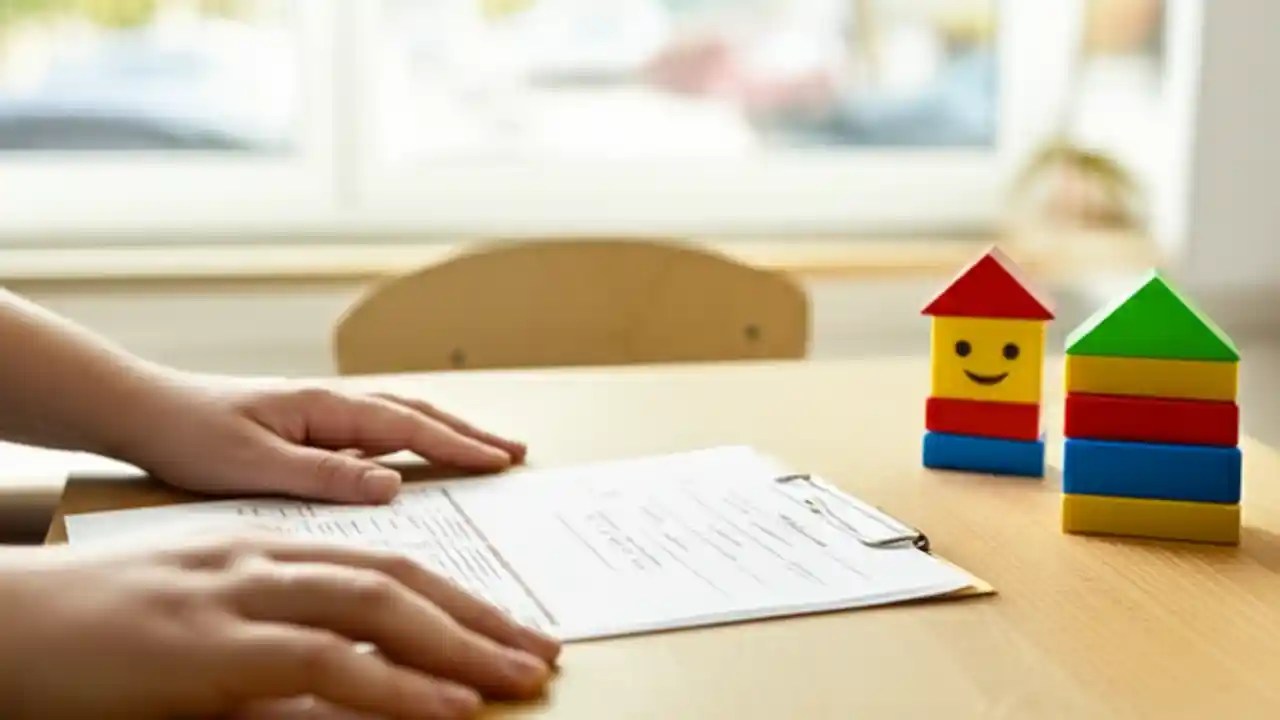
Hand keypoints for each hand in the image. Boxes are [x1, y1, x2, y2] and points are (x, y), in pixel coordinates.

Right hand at [0, 535, 560, 719]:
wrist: (0, 627)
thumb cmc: (91, 639)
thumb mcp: (201, 643)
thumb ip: (280, 668)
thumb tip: (355, 703)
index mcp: (265, 553)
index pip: (385, 563)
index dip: (456, 597)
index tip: (507, 629)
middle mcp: (264, 559)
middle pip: (401, 574)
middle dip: (481, 615)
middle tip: (544, 650)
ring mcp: (238, 595)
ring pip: (378, 606)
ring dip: (462, 644)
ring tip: (523, 675)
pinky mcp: (211, 646)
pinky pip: (327, 661)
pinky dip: (397, 684)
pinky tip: (449, 705)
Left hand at [126, 382, 526, 503]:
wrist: (142, 411)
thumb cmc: (189, 435)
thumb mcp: (255, 466)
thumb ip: (325, 476)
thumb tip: (393, 486)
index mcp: (325, 408)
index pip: (408, 427)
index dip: (459, 445)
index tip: (502, 460)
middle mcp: (331, 405)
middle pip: (416, 415)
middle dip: (469, 433)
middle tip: (515, 451)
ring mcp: (321, 415)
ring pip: (398, 421)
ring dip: (445, 433)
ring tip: (483, 449)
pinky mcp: (307, 429)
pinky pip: (374, 435)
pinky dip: (410, 442)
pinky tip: (415, 459)